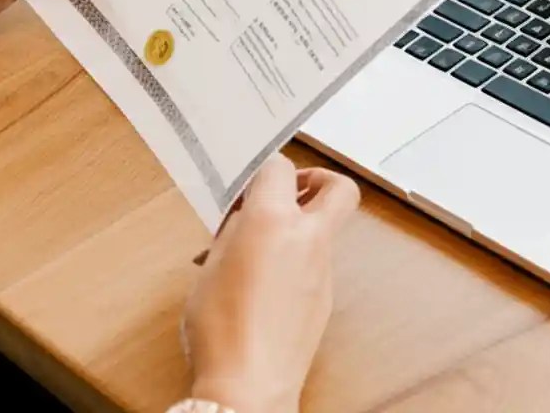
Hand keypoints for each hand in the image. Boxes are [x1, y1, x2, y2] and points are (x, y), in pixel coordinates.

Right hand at [183, 155, 359, 412]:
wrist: (248, 383)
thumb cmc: (221, 329)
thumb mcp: (211, 266)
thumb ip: (235, 230)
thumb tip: (247, 213)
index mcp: (273, 221)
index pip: (279, 167)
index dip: (263, 169)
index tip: (249, 182)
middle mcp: (308, 239)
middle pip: (338, 187)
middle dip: (316, 181)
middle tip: (285, 193)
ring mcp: (323, 269)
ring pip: (325, 227)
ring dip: (300, 225)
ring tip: (257, 249)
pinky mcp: (325, 296)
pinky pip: (317, 261)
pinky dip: (297, 258)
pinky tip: (264, 281)